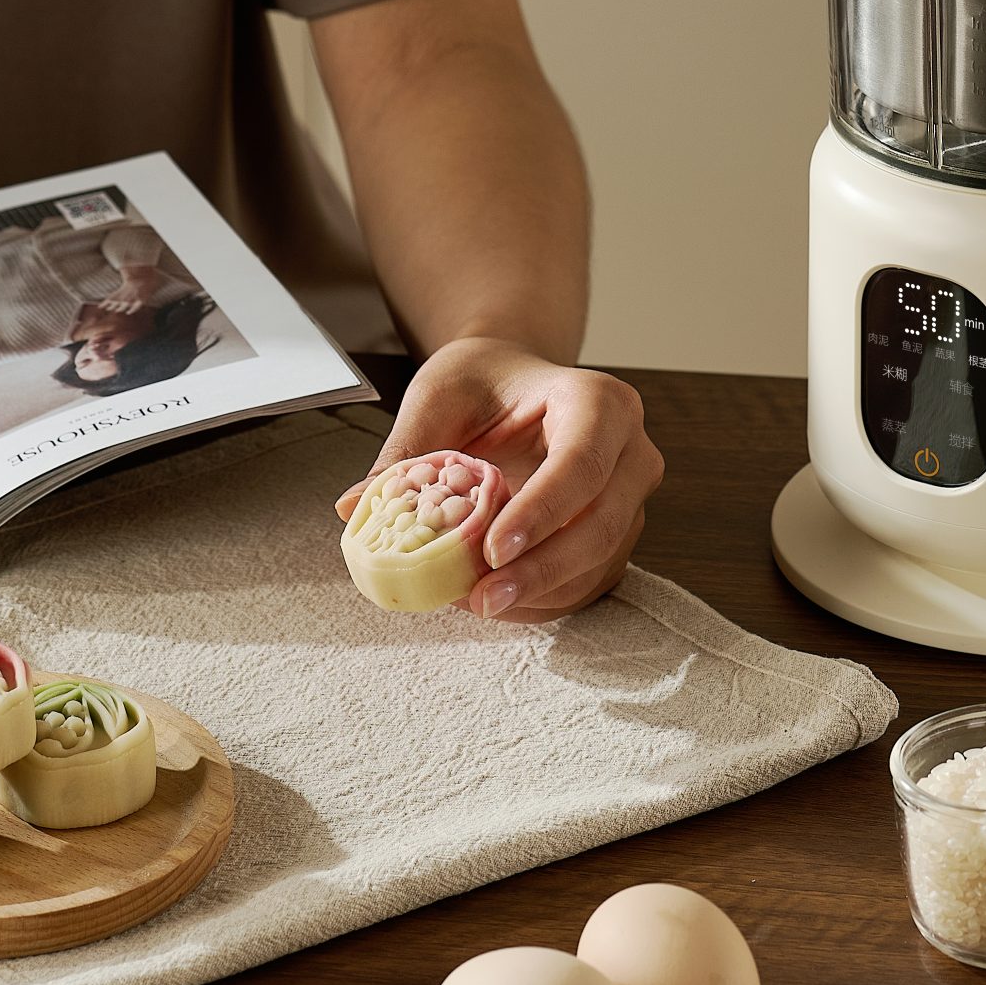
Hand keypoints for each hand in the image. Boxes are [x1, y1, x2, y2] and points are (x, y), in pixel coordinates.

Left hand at [335, 336, 663, 621]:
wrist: (514, 383)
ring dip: (539, 593)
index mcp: (597, 400)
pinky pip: (590, 582)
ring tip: (474, 603)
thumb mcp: (438, 397)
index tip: (492, 550)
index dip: (542, 512)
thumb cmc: (483, 381)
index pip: (582, 462)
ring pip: (600, 563)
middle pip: (602, 524)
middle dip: (541, 571)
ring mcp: (629, 498)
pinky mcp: (616, 536)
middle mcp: (630, 449)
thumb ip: (405, 452)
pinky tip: (496, 601)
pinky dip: (545, 601)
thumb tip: (355, 507)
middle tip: (480, 598)